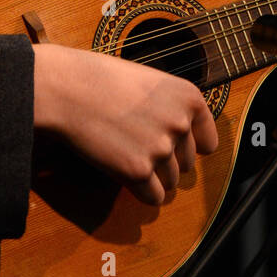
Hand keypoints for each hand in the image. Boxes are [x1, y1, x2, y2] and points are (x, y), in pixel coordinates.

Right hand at [32, 43, 218, 205]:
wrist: (68, 87)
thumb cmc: (100, 79)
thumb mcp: (150, 82)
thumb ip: (171, 107)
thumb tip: (180, 139)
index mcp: (189, 97)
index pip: (208, 143)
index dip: (188, 147)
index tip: (171, 146)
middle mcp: (181, 123)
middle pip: (187, 165)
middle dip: (165, 161)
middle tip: (137, 145)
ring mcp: (161, 148)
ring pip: (170, 183)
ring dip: (151, 177)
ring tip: (125, 153)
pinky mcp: (138, 170)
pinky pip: (153, 197)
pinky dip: (141, 192)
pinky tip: (123, 173)